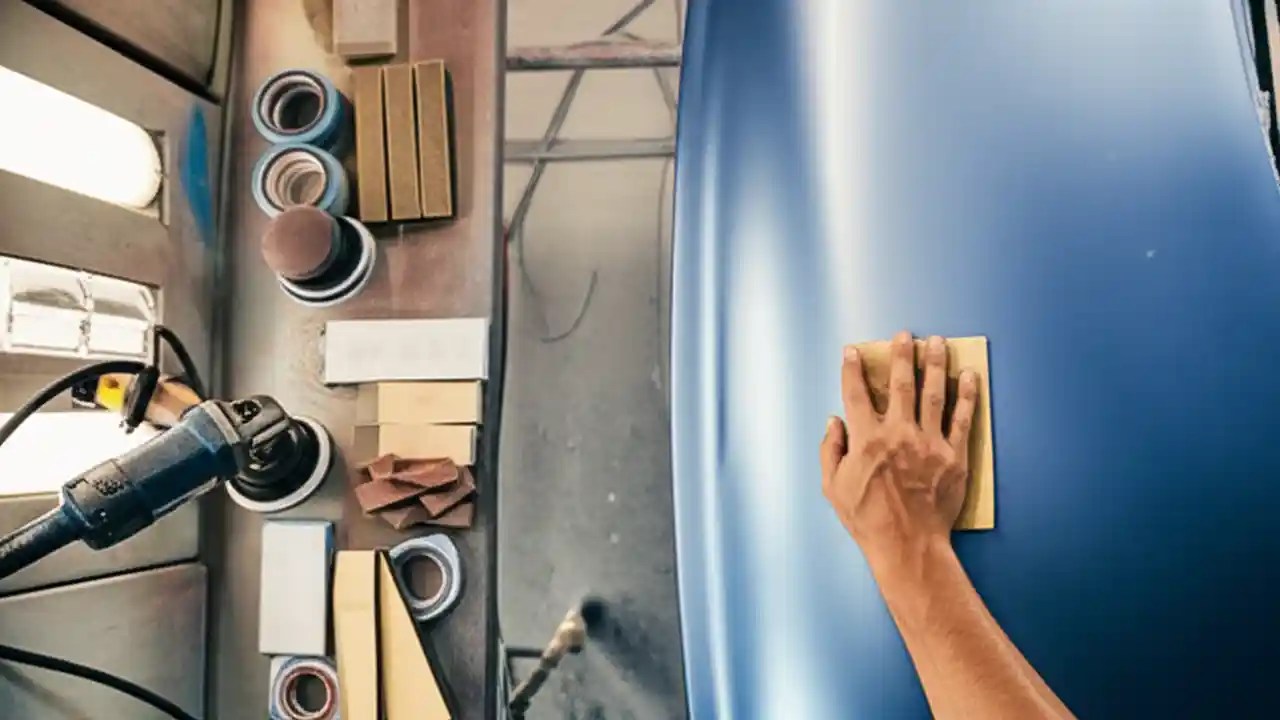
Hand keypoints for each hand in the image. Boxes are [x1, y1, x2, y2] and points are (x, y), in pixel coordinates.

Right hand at [819, 332, 978, 570]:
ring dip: (935, 364)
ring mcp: (929, 444)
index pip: (855, 394)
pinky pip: (962, 419)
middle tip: (905, 335)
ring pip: (933, 394)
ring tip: (937, 342)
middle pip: (900, 384)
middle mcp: (898, 434)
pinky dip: (967, 395)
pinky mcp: (954, 456)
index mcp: (866, 440)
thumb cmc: (867, 519)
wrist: (908, 545)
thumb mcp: (833, 488)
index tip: (853, 351)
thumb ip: (830, 451)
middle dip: (901, 355)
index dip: (852, 369)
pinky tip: (969, 376)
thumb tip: (834, 422)